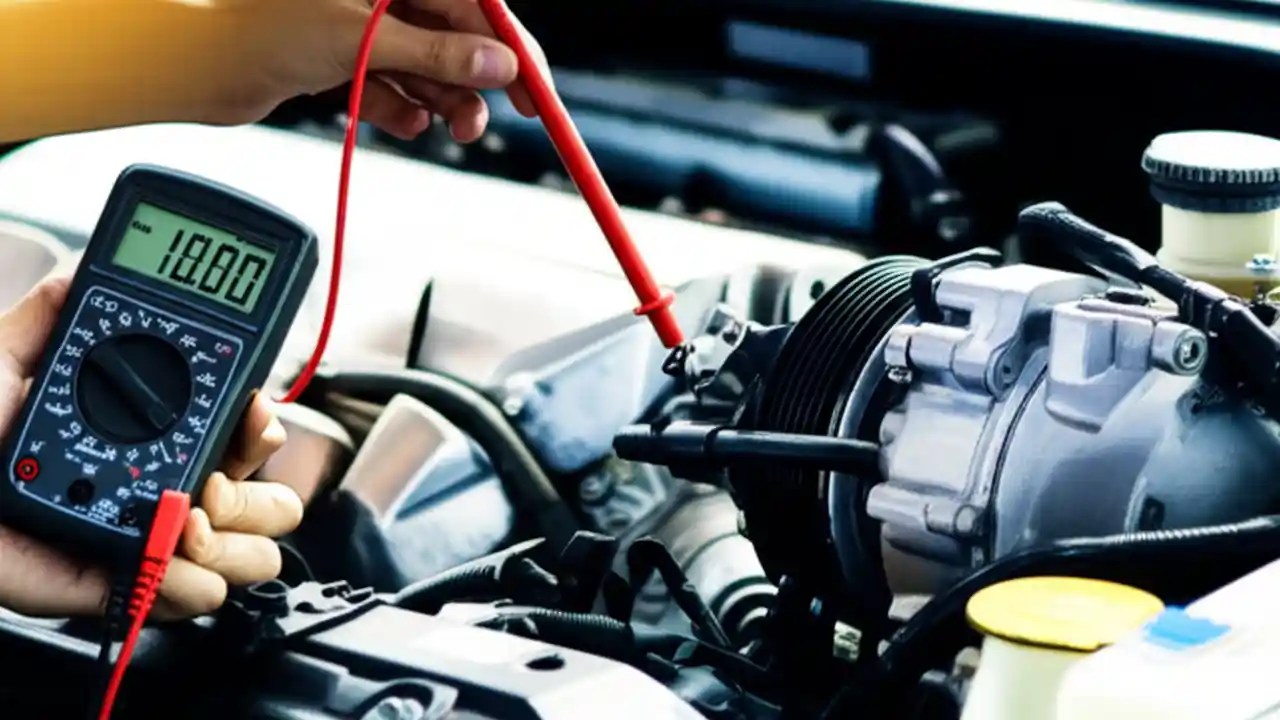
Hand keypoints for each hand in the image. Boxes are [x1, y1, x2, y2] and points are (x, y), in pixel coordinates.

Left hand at [0, 277, 303, 618]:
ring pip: (251, 555)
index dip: (260, 426)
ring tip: (183, 523)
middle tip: (205, 482)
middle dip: (254, 489)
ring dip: (230, 540)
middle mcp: (160, 486)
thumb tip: (89, 264)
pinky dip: (188, 583)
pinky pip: (191, 599)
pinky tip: (163, 561)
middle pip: (267, 499)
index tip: (252, 416)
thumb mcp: (5, 356)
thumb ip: (52, 309)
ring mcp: (147, 539)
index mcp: (149, 430)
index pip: (240, 432)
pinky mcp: (121, 586)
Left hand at [218, 0, 550, 142]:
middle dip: (476, 78)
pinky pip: (393, 83)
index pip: (471, 0)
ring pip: (425, 65)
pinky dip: (404, 107)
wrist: (197, 66)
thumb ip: (436, 55)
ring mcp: (361, 23)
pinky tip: (406, 122)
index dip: (508, 43)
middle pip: (453, 33)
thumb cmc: (259, 30)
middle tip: (503, 115)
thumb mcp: (363, 41)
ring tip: (453, 129)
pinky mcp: (345, 55)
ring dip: (444, 100)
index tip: (533, 82)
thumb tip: (498, 65)